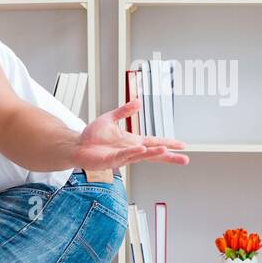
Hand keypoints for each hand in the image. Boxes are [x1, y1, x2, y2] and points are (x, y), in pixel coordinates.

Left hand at [73, 95, 189, 169]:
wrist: (76, 145)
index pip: (154, 142)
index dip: (168, 143)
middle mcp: (130, 150)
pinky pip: (124, 155)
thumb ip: (124, 111)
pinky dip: (133, 152)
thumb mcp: (110, 118)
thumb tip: (138, 102)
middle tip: (185, 160)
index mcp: (132, 141)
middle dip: (169, 156)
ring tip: (167, 151)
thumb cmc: (92, 136)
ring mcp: (121, 157)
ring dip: (154, 153)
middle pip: (153, 153)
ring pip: (141, 155)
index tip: (182, 145)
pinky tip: (141, 149)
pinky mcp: (111, 160)